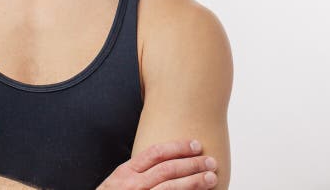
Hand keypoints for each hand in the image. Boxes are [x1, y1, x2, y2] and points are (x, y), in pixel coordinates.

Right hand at [97, 139, 217, 189]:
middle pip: (168, 169)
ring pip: (172, 187)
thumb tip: (166, 159)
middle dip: (192, 164)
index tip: (197, 145)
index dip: (179, 147)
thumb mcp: (117, 181)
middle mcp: (133, 185)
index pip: (156, 153)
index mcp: (126, 172)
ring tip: (212, 178)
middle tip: (211, 161)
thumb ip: (137, 171)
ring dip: (194, 181)